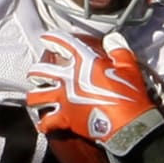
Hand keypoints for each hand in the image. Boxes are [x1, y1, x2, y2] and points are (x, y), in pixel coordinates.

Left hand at [27, 31, 163, 162]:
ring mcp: (64, 99)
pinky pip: (47, 122)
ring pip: (37, 96)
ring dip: (34, 96)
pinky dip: (44, 124)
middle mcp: (69, 79)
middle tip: (34, 71)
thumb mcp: (129, 67)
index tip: (46, 37)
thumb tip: (112, 39)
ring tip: (33, 97)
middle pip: (42, 70)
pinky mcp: (65, 118)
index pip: (65, 44)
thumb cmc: (130, 95)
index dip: (53, 38)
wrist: (129, 124)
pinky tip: (43, 124)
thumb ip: (118, 50)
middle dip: (36, 70)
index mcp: (84, 63)